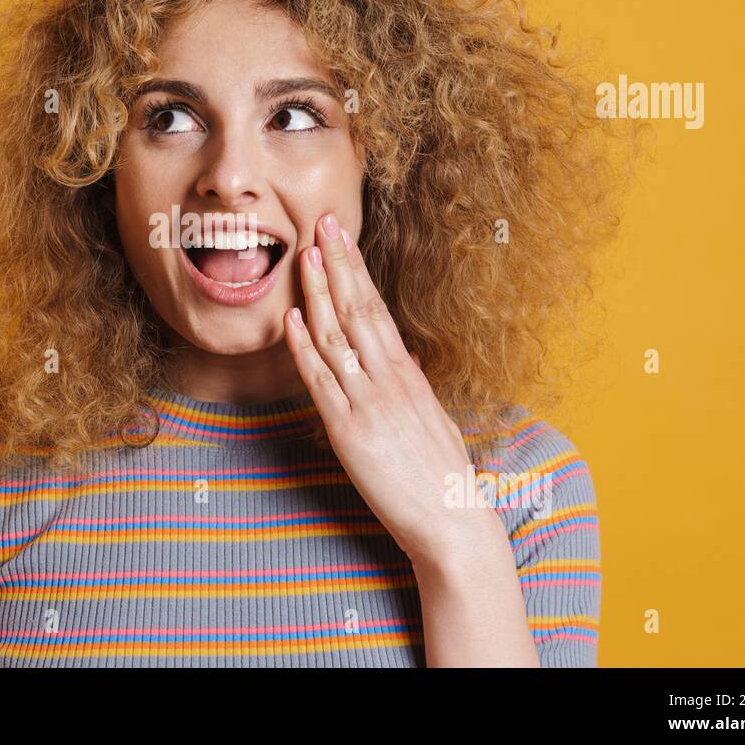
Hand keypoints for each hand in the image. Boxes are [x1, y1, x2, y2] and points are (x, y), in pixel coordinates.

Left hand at [282, 212, 500, 569]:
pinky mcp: (349, 431)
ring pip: (337, 336)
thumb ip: (415, 385)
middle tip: (321, 222)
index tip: (340, 238)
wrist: (452, 522)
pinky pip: (321, 381)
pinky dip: (303, 348)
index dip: (355, 270)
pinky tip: (292, 320)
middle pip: (358, 309)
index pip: (376, 308)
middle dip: (337, 264)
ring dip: (317, 293)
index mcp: (408, 373)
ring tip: (303, 255)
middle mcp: (389, 379)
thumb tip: (407, 357)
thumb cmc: (443, 476)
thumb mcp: (432, 419)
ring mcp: (368, 402)